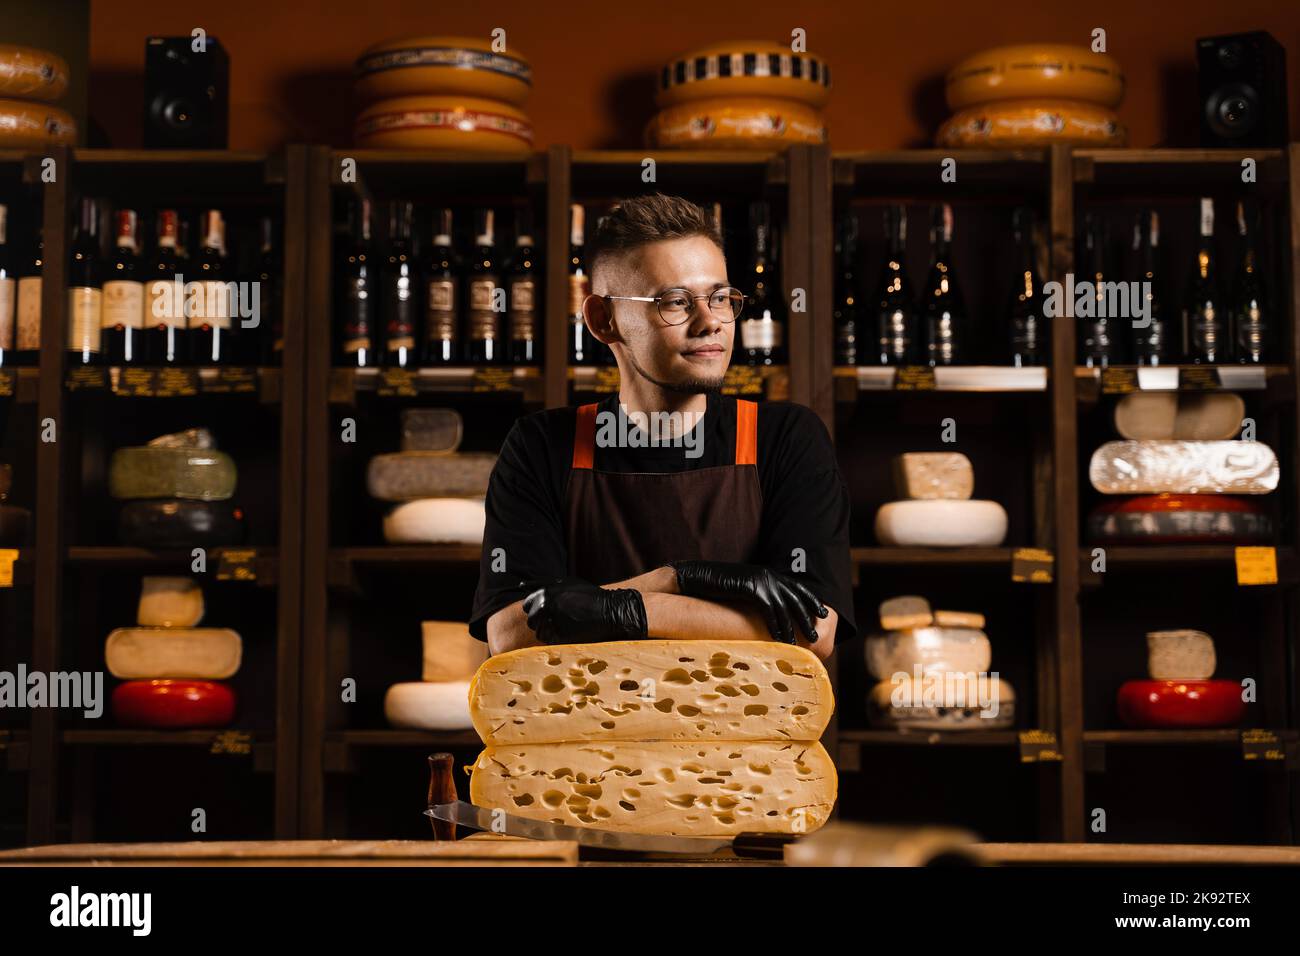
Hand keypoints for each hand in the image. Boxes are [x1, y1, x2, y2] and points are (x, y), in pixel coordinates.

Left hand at [522, 577, 647, 643]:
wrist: (608, 611)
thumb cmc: (589, 596)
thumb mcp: (567, 583)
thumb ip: (545, 586)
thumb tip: (522, 586)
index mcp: (543, 593)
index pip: (527, 605)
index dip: (537, 609)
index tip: (548, 612)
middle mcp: (544, 608)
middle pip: (532, 621)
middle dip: (542, 622)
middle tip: (560, 621)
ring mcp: (550, 623)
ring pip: (540, 633)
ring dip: (550, 632)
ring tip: (567, 626)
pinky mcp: (558, 637)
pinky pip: (550, 642)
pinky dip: (558, 640)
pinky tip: (570, 633)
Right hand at [670, 561, 827, 644]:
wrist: (695, 576)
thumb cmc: (714, 585)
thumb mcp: (741, 588)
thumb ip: (755, 595)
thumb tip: (763, 611)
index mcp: (767, 574)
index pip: (796, 587)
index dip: (810, 600)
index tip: (822, 613)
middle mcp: (768, 575)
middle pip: (796, 598)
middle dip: (808, 617)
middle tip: (816, 634)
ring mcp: (760, 580)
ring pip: (785, 606)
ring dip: (794, 626)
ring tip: (802, 643)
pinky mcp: (751, 587)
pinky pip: (769, 609)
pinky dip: (777, 625)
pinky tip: (782, 638)